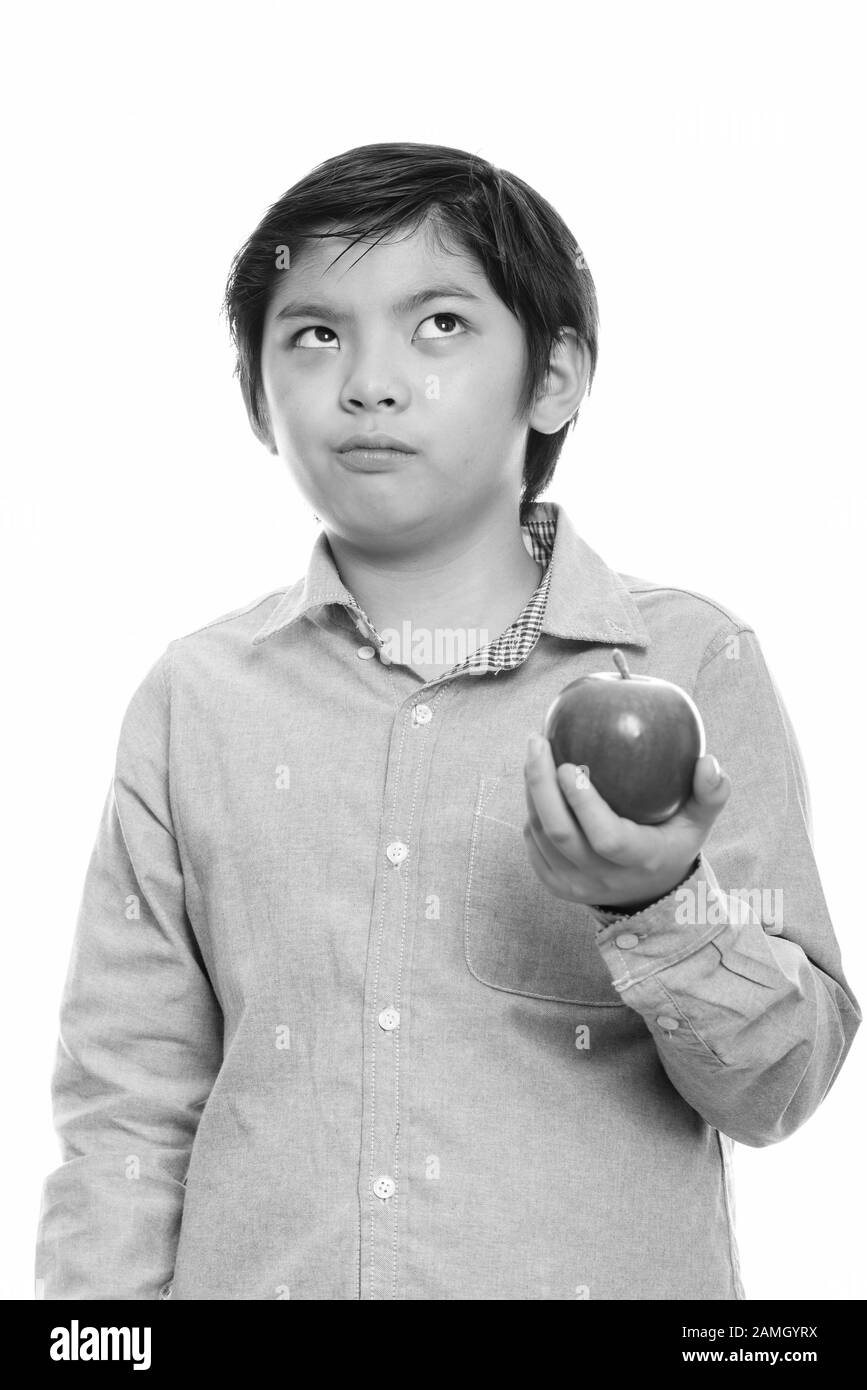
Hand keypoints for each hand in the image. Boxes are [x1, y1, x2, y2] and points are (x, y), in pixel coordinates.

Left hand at [522, 734, 730, 908]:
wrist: (647, 896)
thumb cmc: (672, 844)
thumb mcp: (699, 824)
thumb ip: (711, 794)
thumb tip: (709, 761)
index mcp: (640, 861)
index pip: (606, 837)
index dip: (584, 804)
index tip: (570, 764)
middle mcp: (603, 879)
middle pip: (560, 833)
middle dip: (542, 784)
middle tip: (538, 742)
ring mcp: (575, 886)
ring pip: (540, 835)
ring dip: (532, 791)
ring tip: (535, 750)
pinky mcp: (554, 885)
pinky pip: (533, 844)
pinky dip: (532, 810)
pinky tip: (535, 779)